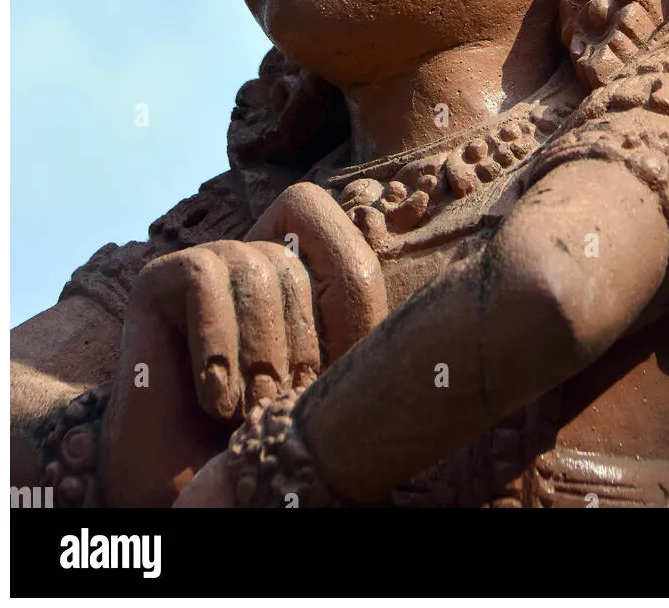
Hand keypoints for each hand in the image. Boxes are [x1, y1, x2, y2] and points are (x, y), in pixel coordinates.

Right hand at [98, 181, 386, 507]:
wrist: (182, 493)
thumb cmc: (261, 452)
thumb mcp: (329, 397)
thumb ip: (363, 341)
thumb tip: (430, 300)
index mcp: (311, 284)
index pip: (349, 253)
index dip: (348, 311)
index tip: (321, 381)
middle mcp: (263, 262)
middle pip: (302, 265)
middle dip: (296, 350)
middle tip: (273, 414)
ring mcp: (213, 265)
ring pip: (259, 266)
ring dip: (257, 356)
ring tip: (241, 414)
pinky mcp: (160, 279)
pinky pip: (205, 274)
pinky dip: (215, 341)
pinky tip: (213, 396)